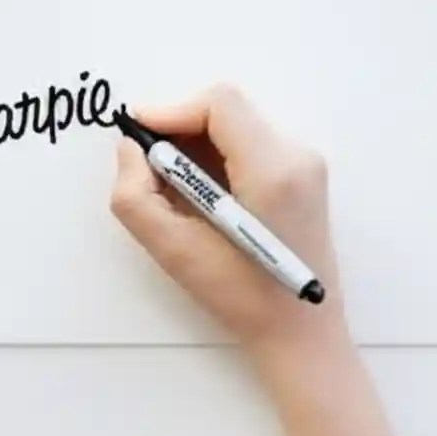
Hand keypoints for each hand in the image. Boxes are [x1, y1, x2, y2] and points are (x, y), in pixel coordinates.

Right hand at [110, 84, 348, 350]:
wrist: (302, 331)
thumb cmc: (241, 298)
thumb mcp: (174, 252)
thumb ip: (136, 196)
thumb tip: (130, 149)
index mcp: (273, 170)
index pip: (220, 104)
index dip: (171, 111)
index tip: (137, 135)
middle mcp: (297, 155)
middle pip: (227, 111)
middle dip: (180, 129)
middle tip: (149, 166)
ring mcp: (305, 163)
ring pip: (236, 125)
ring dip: (196, 144)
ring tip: (173, 187)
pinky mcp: (303, 175)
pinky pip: (250, 143)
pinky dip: (216, 156)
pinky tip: (202, 194)